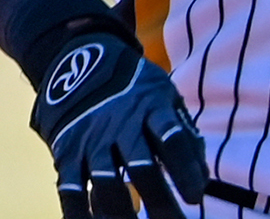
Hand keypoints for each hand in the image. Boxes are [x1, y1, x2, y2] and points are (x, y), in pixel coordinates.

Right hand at [30, 30, 208, 218]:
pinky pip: (71, 189)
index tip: (196, 198)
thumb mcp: (165, 97)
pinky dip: (80, 214)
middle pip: (141, 166)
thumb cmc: (136, 90)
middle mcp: (121, 122)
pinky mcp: (67, 151)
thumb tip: (202, 179)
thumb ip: (185, 135)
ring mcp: (91, 138)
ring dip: (122, 213)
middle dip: (160, 201)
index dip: (185, 169)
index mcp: (152, 106)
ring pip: (106, 183)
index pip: (172, 139)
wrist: (80, 64)